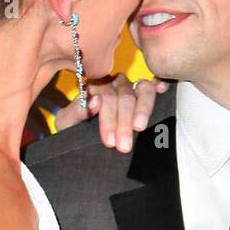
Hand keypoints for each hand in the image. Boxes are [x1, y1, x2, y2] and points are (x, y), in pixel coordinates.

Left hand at [54, 72, 168, 151]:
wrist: (77, 138)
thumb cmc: (73, 129)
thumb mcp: (66, 123)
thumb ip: (75, 112)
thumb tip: (94, 102)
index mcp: (94, 87)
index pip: (105, 97)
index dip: (108, 119)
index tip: (110, 141)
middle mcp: (113, 83)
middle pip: (124, 96)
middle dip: (123, 122)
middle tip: (124, 146)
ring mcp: (130, 86)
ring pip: (141, 90)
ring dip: (143, 108)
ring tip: (140, 127)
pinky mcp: (143, 93)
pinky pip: (152, 85)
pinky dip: (158, 84)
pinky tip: (162, 88)